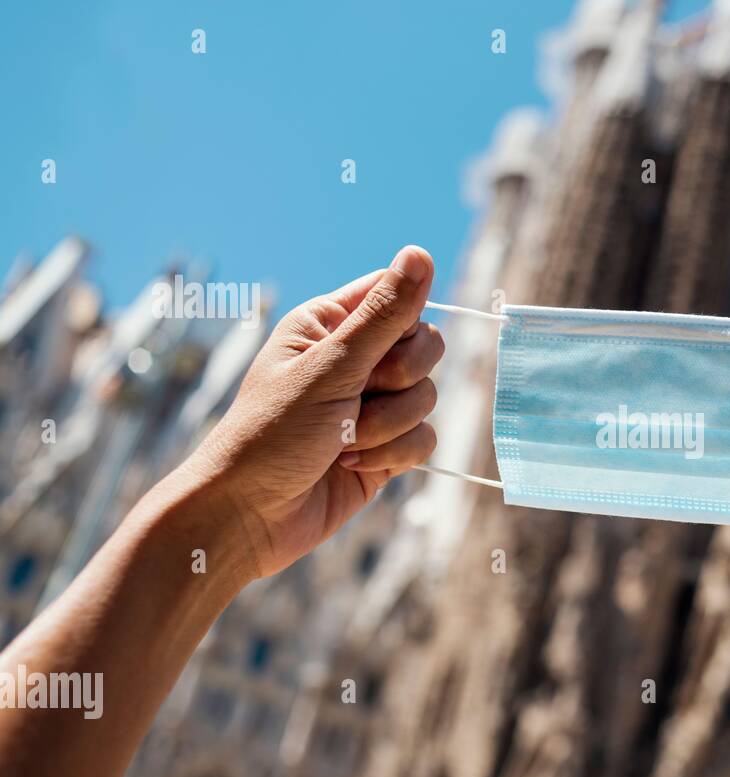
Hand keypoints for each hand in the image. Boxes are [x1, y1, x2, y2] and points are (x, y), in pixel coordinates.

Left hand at [182, 245, 442, 579]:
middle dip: (397, 384)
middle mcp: (354, 360)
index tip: (374, 355)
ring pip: (427, 399)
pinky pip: (424, 439)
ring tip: (339, 444)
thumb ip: (383, 315)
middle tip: (354, 399)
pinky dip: (392, 456)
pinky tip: (349, 467)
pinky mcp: (385, 448)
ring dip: (386, 428)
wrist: (248, 516)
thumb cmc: (271, 435)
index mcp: (330, 325)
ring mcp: (372, 405)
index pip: (400, 298)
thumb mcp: (329, 369)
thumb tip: (420, 253)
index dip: (403, 327)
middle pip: (426, 350)